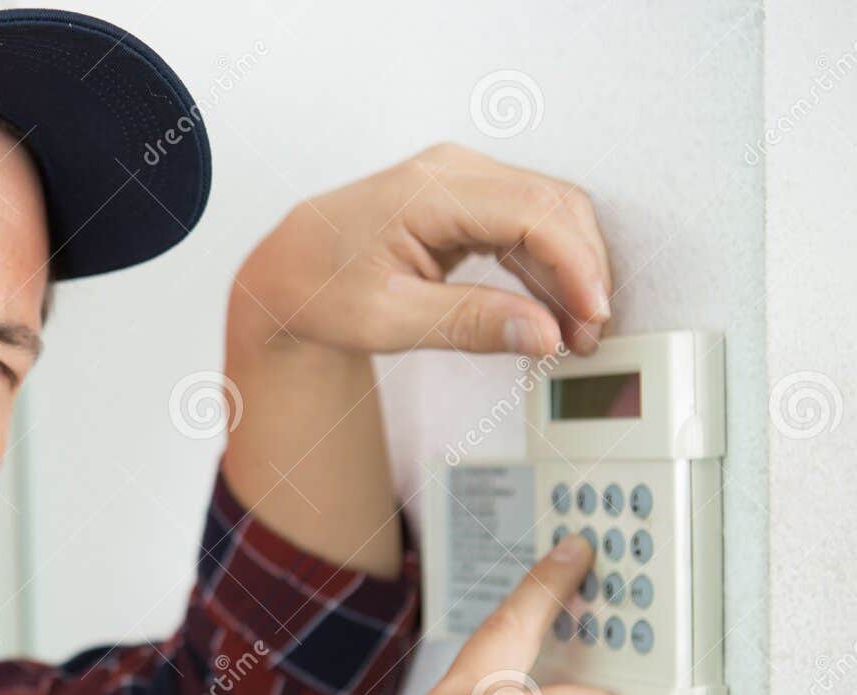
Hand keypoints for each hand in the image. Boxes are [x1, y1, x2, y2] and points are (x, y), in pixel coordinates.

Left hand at [231, 142, 611, 357]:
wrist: (289, 271)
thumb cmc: (320, 289)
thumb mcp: (386, 320)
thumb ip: (468, 324)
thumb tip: (543, 335)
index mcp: (426, 191)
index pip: (532, 213)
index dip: (575, 266)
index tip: (592, 317)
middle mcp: (450, 171)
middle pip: (553, 207)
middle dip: (582, 272)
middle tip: (587, 337)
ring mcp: (460, 179)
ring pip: (548, 213)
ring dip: (570, 271)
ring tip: (573, 334)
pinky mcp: (465, 198)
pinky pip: (527, 223)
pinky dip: (547, 266)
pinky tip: (550, 312)